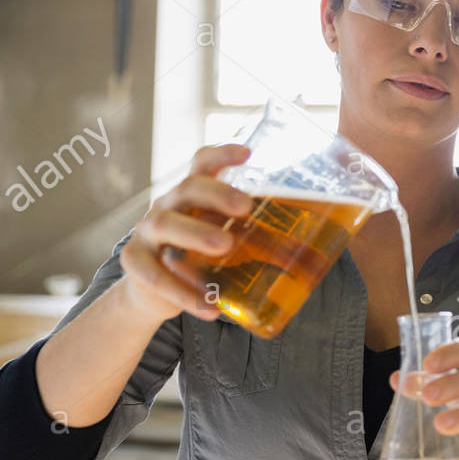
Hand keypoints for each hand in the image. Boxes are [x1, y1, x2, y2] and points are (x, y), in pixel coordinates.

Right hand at [118, 143, 254, 323]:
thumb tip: (323, 253)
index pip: (201, 163)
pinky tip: (210, 307)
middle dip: (217, 193)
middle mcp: (167, 206)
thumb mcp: (229, 242)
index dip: (221, 155)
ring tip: (225, 245)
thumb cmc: (201, 257)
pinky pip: (155, 276)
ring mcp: (147, 232)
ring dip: (196, 233)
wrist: (153, 291)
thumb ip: (261, 240)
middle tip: (246, 207)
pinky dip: (183, 293)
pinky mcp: (136, 263)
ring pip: (164, 224)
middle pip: (187, 188)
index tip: (248, 152)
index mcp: (192, 196)